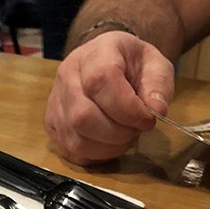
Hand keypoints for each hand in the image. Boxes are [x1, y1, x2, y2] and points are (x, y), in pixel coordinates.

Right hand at [44, 32, 174, 163]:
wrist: (108, 64)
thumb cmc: (132, 65)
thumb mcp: (155, 65)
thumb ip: (158, 85)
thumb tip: (156, 110)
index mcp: (94, 52)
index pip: (100, 81)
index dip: (126, 108)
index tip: (147, 119)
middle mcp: (67, 75)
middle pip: (82, 116)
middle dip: (116, 133)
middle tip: (135, 130)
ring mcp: (55, 102)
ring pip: (75, 139)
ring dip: (107, 147)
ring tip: (123, 137)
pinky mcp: (51, 125)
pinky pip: (70, 151)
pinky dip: (95, 155)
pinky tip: (108, 144)